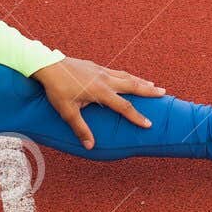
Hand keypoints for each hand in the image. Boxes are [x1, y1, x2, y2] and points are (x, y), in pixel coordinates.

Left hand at [33, 57, 166, 149]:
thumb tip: (90, 146)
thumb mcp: (67, 112)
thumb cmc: (57, 89)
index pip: (124, 107)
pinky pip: (117, 71)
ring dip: (140, 80)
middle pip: (132, 85)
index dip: (137, 117)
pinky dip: (127, 75)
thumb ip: (80, 128)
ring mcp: (101, 71)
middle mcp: (105, 79)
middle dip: (148, 90)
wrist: (48, 65)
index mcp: (101, 92)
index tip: (149, 124)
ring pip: (126, 76)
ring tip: (152, 84)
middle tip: (163, 92)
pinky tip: (129, 78)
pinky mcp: (96, 66)